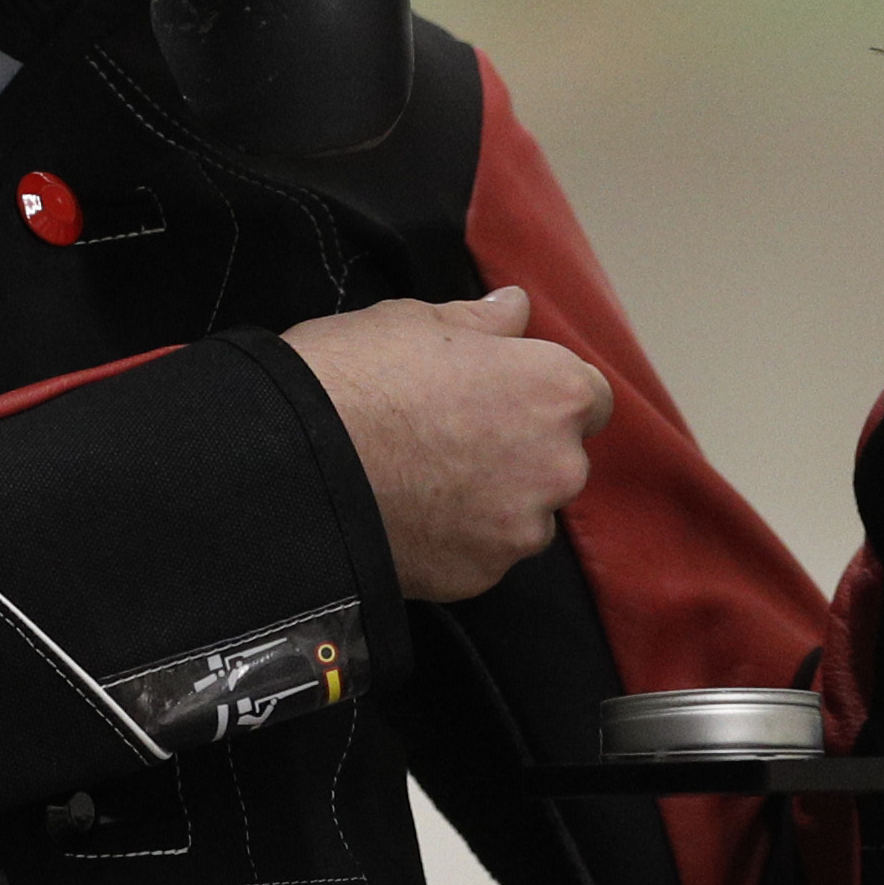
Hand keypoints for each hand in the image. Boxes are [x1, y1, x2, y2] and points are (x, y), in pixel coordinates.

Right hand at [279, 290, 613, 604]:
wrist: (295, 465)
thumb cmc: (355, 377)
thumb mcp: (413, 321)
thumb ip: (480, 321)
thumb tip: (513, 307)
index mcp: (554, 391)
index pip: (588, 397)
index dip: (543, 392)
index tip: (502, 393)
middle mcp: (558, 465)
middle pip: (557, 459)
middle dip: (518, 449)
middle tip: (447, 434)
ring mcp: (521, 529)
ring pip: (521, 513)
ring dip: (490, 500)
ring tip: (421, 480)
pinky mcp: (481, 576)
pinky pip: (481, 554)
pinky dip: (455, 540)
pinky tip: (407, 514)